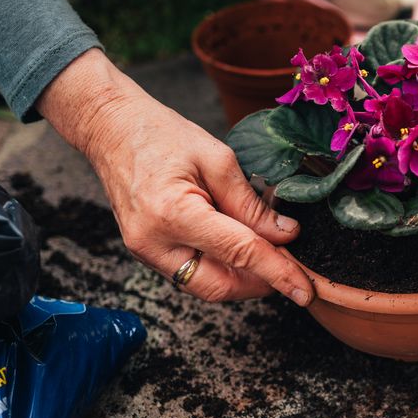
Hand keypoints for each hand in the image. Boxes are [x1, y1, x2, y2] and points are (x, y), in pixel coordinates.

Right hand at [37, 49, 312, 304]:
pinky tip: (240, 248)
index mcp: (173, 213)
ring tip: (268, 254)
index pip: (239, 253)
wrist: (111, 129)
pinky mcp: (146, 252)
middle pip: (220, 286)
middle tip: (290, 267)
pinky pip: (191, 274)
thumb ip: (251, 204)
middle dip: (260, 283)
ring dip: (242, 279)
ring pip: (206, 286)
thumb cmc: (161, 135)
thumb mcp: (217, 159)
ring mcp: (146, 251)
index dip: (278, 272)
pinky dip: (222, 268)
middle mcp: (154, 242)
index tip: (305, 289)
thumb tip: (285, 235)